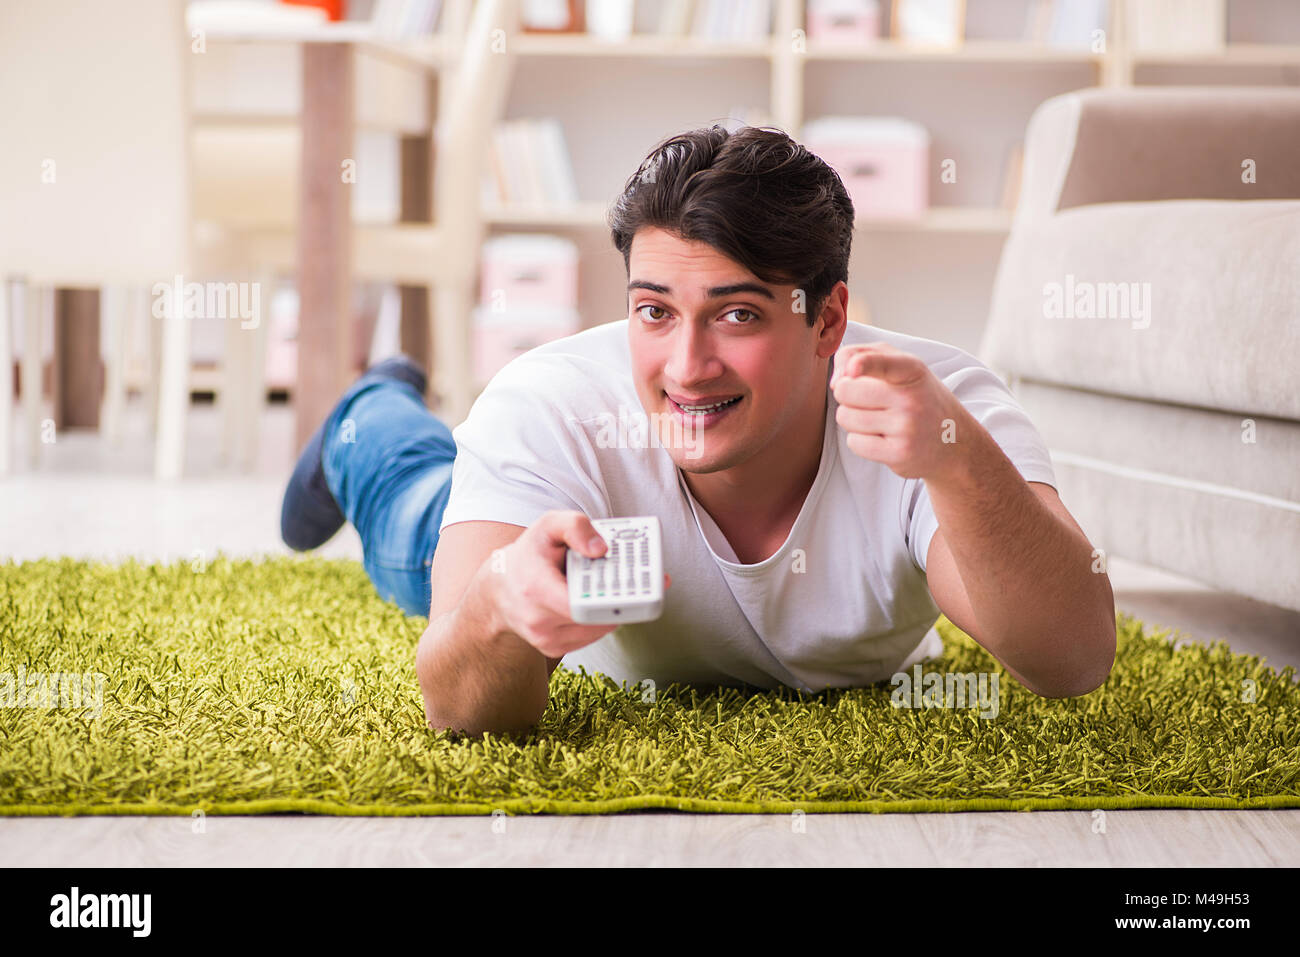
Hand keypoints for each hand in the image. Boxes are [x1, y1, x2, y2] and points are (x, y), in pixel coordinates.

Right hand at [486, 510, 670, 658]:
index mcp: (536, 589)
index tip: (633, 586)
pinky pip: (591, 636)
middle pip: (597, 620)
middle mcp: (539, 621)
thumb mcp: (548, 526)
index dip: (610, 600)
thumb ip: (575, 527)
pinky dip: (603, 620)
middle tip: (648, 583)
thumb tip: (602, 549)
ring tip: (625, 588)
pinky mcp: (554, 649)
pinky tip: (604, 602)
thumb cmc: (529, 555)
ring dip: (616, 611)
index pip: (580, 605)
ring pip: (599, 630)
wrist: (500, 588)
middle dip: (624, 602)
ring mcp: (546, 640)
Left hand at [830, 342, 969, 481]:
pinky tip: (882, 438)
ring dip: (853, 420)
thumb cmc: (918, 398)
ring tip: (878, 420)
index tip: (853, 369)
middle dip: (847, 396)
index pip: (882, 363)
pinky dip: (860, 441)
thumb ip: (860, 355)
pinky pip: (853, 442)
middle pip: (845, 391)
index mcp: (910, 369)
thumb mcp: (899, 365)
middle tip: (869, 401)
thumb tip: (836, 380)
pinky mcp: (899, 453)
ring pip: (845, 417)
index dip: (863, 364)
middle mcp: (910, 397)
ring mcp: (906, 427)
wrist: (955, 441)